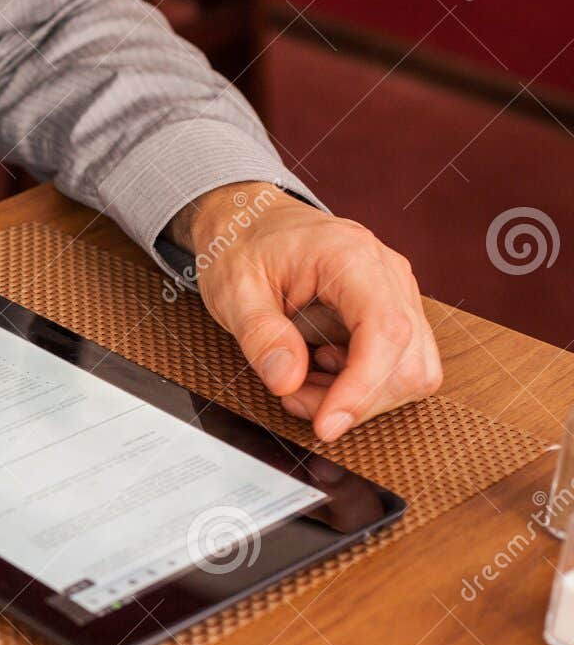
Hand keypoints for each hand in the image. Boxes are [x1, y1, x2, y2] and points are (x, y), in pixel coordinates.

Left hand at [172, 183, 442, 441]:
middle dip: (355, 399)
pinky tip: (315, 371)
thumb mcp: (233, 289)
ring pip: (411, 371)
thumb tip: (287, 381)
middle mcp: (387, 273)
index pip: (386, 329)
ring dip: (357, 396)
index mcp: (350, 256)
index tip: (328, 424)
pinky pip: (396, 365)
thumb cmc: (242, 246)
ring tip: (299, 383)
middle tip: (293, 398)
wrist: (249, 220)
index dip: (363, 387)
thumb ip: (260, 335)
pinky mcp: (389, 313)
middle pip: (409, 361)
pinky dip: (358, 385)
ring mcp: (395, 294)